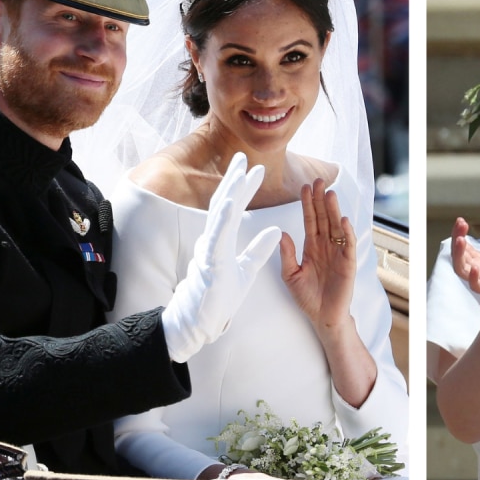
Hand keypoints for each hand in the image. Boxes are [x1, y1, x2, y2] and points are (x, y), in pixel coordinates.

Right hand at [162, 153, 280, 362]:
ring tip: (239, 172)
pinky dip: (224, 218)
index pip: (234, 209)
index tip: (255, 169)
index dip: (243, 188)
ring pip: (219, 216)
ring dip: (230, 192)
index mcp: (222, 240)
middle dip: (233, 180)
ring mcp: (209, 250)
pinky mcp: (210, 263)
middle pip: (223, 204)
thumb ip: (259, 250)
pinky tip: (230, 202)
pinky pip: (217, 237)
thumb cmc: (220, 297)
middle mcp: (213, 240)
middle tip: (243, 157)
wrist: (202, 322)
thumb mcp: (247, 270)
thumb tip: (277, 230)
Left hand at [280, 179, 357, 329]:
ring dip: (334, 210)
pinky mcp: (348, 263)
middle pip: (324, 218)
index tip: (304, 187)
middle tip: (319, 180)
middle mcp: (326, 246)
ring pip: (336, 226)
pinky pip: (348, 244)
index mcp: (311, 246)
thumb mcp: (290, 275)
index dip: (307, 204)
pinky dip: (346, 232)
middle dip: (321, 200)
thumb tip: (282, 233)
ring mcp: (338, 253)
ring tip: (330, 193)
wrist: (322, 317)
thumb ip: (287, 255)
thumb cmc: (307, 297)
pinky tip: (343, 220)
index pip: (310, 220)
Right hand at [450, 218, 479, 321]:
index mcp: (477, 260)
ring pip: (461, 268)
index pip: (464, 245)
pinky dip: (473, 277)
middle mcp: (475, 269)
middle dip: (457, 238)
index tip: (461, 220)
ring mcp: (479, 280)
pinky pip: (476, 285)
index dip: (460, 233)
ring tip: (461, 240)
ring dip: (459, 255)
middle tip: (460, 224)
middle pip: (459, 254)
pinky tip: (475, 267)